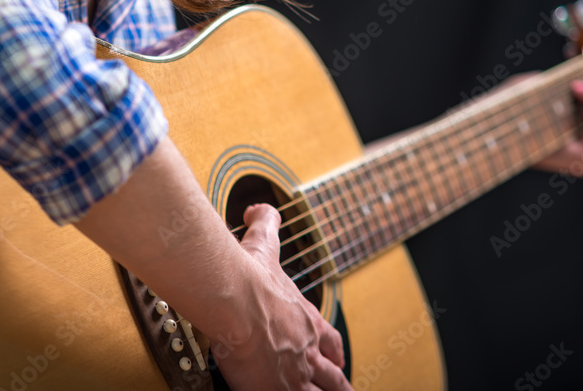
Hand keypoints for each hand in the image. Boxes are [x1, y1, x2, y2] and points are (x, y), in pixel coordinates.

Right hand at [212, 204, 351, 390]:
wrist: (238, 300)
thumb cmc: (249, 277)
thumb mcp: (264, 245)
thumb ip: (265, 224)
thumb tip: (260, 209)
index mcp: (306, 318)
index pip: (329, 338)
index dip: (335, 350)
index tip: (339, 357)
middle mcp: (307, 348)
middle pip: (331, 375)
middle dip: (338, 384)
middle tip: (345, 389)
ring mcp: (296, 372)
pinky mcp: (280, 390)